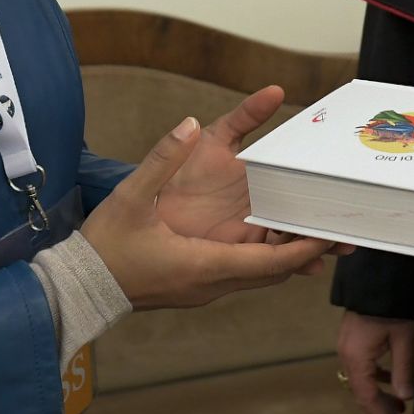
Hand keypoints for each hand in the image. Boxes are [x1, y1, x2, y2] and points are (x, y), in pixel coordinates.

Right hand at [82, 117, 340, 309]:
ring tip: (314, 231)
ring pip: (261, 276)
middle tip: (338, 231)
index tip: (331, 235)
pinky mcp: (198, 288)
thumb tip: (189, 123)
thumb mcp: (131, 197)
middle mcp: (213, 283)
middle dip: (307, 252)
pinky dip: (264, 259)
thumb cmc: (104, 247)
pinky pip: (243, 276)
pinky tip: (270, 238)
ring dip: (286, 256)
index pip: (271, 263)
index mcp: (205, 265)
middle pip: (275, 272)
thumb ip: (162, 159)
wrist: (76, 289)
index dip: (304, 249)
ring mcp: (206, 290)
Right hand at [337, 311, 413, 413]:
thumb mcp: (403, 338)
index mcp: (356, 358)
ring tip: (401, 409)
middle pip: (363, 393)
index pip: (369, 399)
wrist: (375, 276)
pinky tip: (392, 382)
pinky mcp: (353, 340)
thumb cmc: (389, 303)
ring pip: (363, 382)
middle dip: (383, 412)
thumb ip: (404, 370)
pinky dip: (378, 379)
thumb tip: (406, 397)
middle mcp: (347, 356)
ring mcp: (348, 347)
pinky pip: (364, 368)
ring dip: (381, 396)